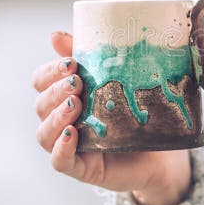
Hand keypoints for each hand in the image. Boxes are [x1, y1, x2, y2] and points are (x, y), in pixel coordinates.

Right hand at [31, 31, 191, 204]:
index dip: (49, 72)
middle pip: (41, 105)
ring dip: (55, 117)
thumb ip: (91, 58)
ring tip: (75, 104)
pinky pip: (59, 161)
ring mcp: (69, 146)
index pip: (41, 81)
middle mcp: (62, 121)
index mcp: (66, 97)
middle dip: (56, 91)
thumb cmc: (136, 113)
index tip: (71, 63)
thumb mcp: (118, 81)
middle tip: (77, 82)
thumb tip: (55, 35)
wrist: (162, 152)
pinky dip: (61, 148)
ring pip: (44, 134)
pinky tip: (71, 134)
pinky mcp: (81, 168)